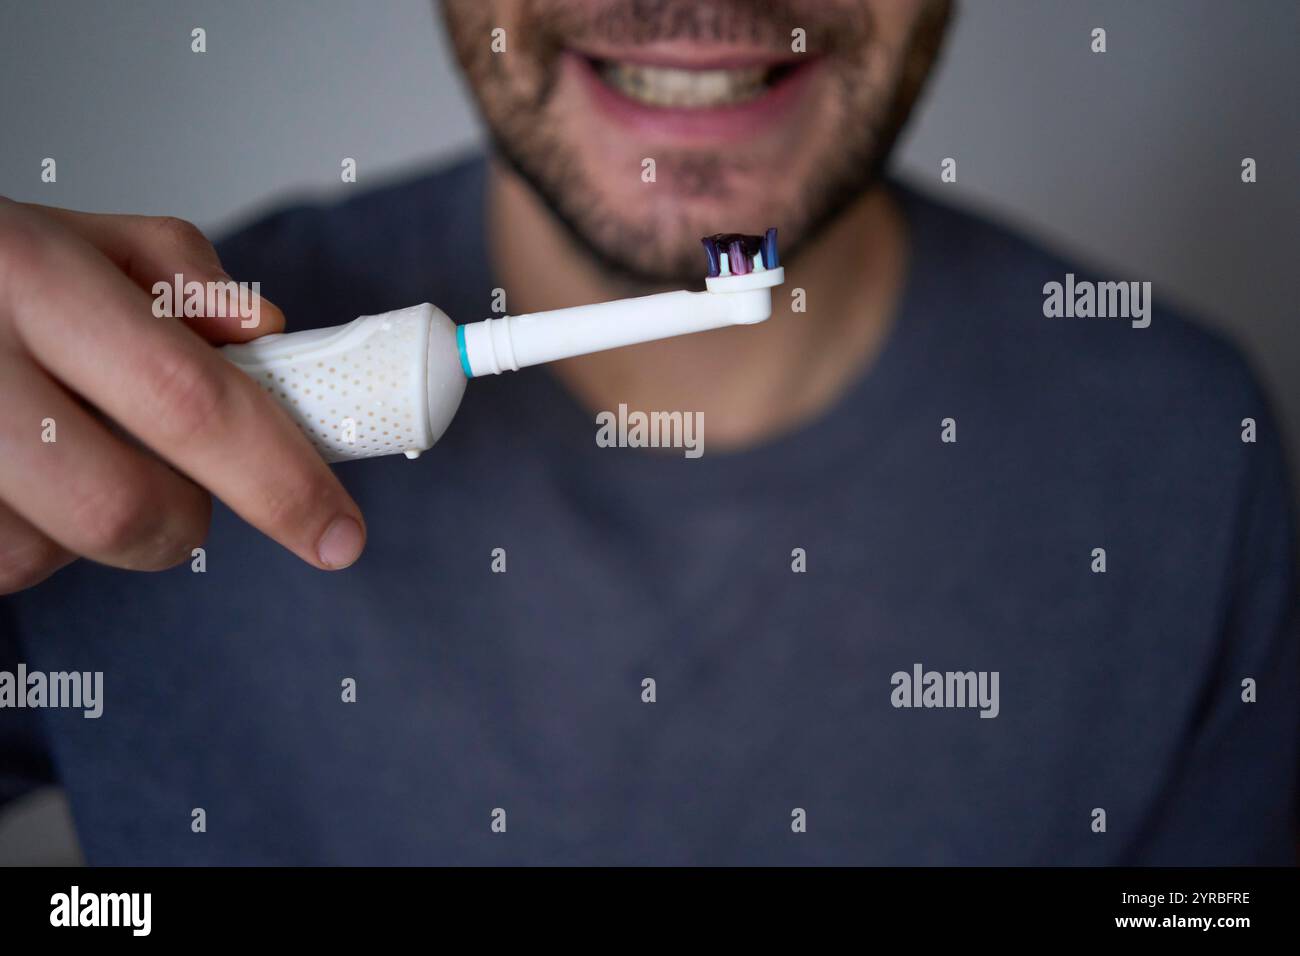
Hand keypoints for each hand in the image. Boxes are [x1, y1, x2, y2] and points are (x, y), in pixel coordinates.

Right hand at [0, 199, 365, 592]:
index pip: (190, 402)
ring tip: (53, 452)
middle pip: (126, 510)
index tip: (340, 535)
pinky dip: (22, 536)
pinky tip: (7, 474)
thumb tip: (268, 336)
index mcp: (31, 278)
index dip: (280, 480)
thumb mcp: (67, 234)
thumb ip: (181, 276)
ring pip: (45, 556)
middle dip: (182, 521)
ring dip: (85, 529)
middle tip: (177, 485)